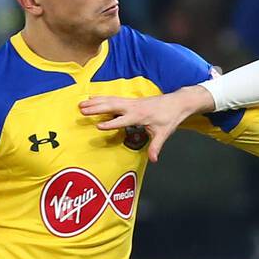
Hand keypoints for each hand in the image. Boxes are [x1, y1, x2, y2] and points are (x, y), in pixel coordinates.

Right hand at [78, 85, 214, 160]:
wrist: (177, 102)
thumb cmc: (170, 118)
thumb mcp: (163, 134)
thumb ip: (156, 147)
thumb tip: (153, 160)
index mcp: (140, 116)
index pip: (122, 120)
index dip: (111, 123)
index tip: (98, 126)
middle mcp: (133, 107)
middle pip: (112, 106)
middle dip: (96, 108)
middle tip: (82, 111)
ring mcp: (131, 102)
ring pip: (110, 100)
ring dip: (95, 102)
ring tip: (80, 104)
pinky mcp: (131, 100)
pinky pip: (113, 98)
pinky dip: (101, 97)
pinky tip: (91, 98)